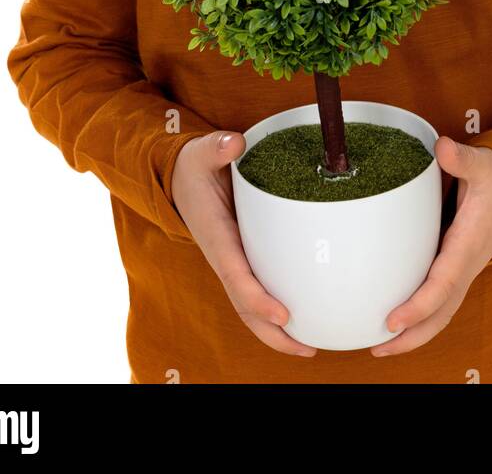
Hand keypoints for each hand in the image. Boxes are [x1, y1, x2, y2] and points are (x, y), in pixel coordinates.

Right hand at [171, 130, 316, 357]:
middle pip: (244, 307)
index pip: (236, 275)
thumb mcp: (201, 152)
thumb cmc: (196, 167)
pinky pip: (257, 293)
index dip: (258, 298)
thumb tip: (235, 143)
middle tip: (307, 347)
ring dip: (276, 332)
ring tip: (311, 346)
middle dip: (272, 333)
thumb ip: (216, 147)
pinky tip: (304, 319)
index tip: (284, 314)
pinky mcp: (242, 260)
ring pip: (250, 308)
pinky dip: (275, 313)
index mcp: (216, 236)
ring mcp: (233, 263)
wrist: (180, 178)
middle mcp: (223, 257)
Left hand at [369, 135, 491, 356]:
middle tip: (377, 347)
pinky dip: (418, 319)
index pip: (443, 284)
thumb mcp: (483, 165)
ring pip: (439, 314)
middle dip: (411, 336)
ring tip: (378, 346)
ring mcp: (461, 273)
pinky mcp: (454, 271)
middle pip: (440, 313)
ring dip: (413, 335)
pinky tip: (393, 323)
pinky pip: (437, 303)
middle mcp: (466, 267)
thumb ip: (463, 159)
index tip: (392, 320)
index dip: (418, 306)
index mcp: (468, 246)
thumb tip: (442, 147)